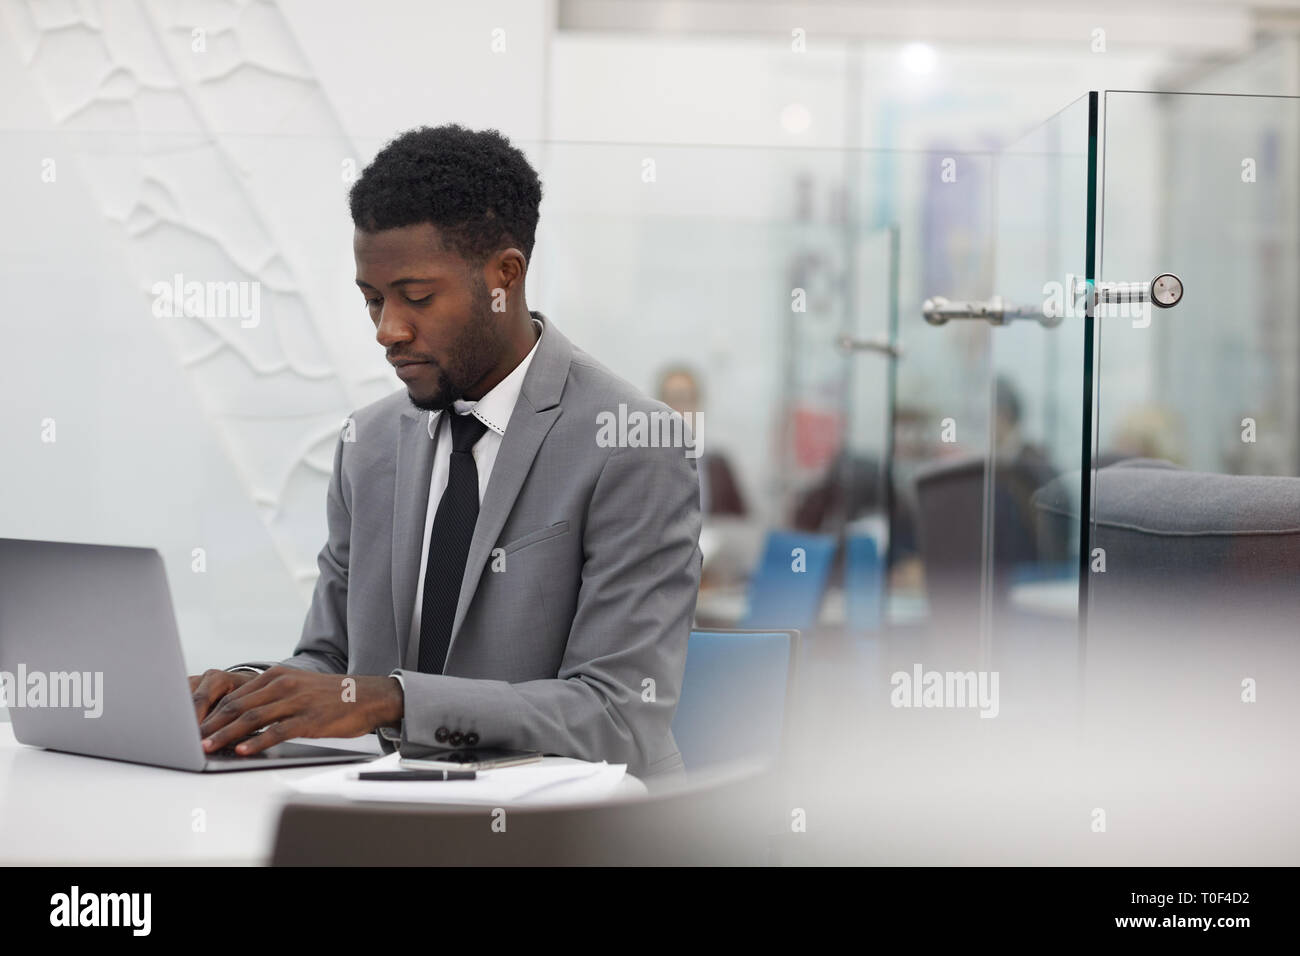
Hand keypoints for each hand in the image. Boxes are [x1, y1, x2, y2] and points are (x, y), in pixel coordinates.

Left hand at [196, 666, 403, 755]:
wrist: (366, 696)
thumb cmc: (329, 696)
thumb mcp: (296, 687)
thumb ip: (269, 698)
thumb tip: (239, 718)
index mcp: (277, 675)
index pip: (235, 695)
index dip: (211, 712)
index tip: (194, 727)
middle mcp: (284, 685)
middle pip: (238, 706)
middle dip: (212, 724)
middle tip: (192, 739)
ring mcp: (296, 702)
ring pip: (252, 718)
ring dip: (226, 734)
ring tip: (208, 746)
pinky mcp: (309, 720)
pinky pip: (277, 731)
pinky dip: (256, 742)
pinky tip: (242, 750)